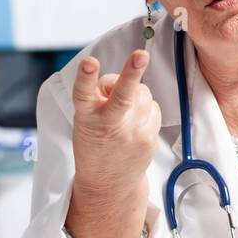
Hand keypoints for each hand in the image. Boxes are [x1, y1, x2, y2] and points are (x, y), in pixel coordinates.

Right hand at [71, 50, 161, 195]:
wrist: (109, 182)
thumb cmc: (95, 141)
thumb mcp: (85, 118)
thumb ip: (100, 95)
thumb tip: (125, 79)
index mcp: (88, 117)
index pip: (83, 93)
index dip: (86, 77)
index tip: (89, 62)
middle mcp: (110, 124)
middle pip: (124, 95)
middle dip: (132, 72)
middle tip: (140, 55)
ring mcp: (134, 133)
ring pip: (143, 93)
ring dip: (135, 93)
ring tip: (123, 111)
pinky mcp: (150, 138)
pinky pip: (154, 108)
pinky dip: (146, 108)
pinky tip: (135, 121)